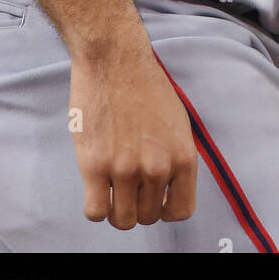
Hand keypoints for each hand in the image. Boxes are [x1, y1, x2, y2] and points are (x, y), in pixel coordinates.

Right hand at [69, 42, 197, 229]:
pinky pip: (95, 212)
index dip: (165, 208)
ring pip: (122, 219)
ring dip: (116, 208)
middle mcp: (158, 167)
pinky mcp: (95, 166)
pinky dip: (95, 207)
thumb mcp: (177, 123)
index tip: (154, 198)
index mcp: (183, 157)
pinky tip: (96, 187)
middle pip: (148, 216)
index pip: (181, 210)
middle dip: (138, 205)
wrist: (115, 60)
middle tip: (128, 185)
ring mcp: (126, 169)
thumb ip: (175, 158)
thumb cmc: (145, 86)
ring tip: (111, 188)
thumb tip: (169, 189)